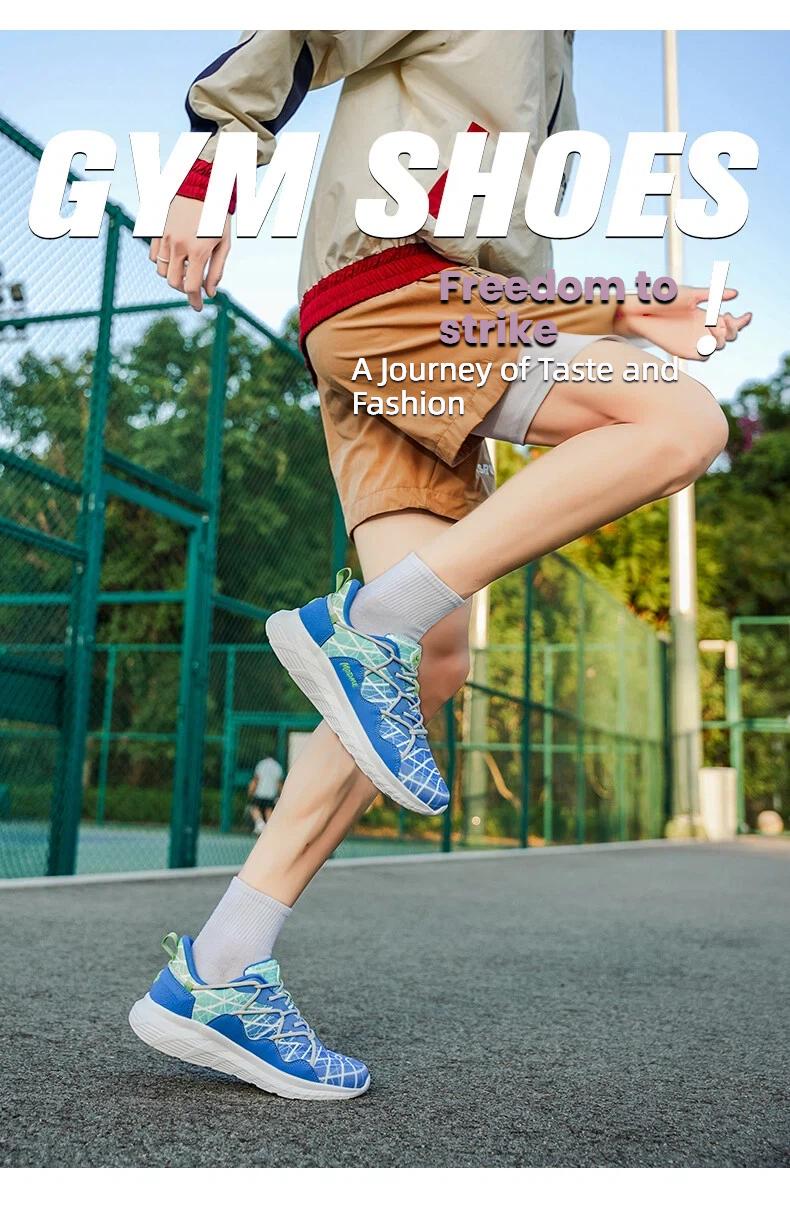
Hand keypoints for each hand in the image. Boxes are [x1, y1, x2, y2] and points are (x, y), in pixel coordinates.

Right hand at [149, 195, 230, 311]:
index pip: (192, 287)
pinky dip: (162, 262)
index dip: (195, 301)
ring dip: (172, 275)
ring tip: (185, 270)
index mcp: (198, 251)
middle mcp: (178, 246)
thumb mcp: (224, 244)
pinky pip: (153, 255)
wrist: (202, 184)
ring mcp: (164, 237)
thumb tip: (210, 293)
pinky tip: (174, 258)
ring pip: (161, 270)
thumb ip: (216, 271)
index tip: (199, 307)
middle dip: (184, 289)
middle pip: (173, 282)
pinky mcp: (156, 230)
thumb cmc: (218, 216)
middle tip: (194, 287)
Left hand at [614, 286, 751, 359]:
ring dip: (723, 338)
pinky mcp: (685, 351)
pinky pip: (704, 356)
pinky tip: (708, 340)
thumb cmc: (662, 298)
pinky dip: (710, 350)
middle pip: (729, 336)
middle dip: (734, 329)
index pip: (729, 321)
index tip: (747, 315)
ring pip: (719, 347)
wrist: (641, 310)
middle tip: (725, 319)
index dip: (741, 321)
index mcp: (706, 314)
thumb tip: (736, 293)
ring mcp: (695, 341)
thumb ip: (713, 295)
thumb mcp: (691, 294)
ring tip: (716, 327)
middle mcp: (702, 329)